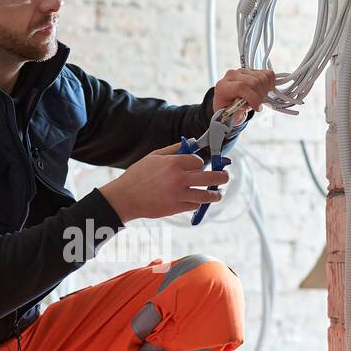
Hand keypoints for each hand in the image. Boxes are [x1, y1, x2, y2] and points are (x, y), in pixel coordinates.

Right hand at [98, 142, 230, 222]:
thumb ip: (173, 149)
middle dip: (222, 176)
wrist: (125, 197)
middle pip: (210, 177)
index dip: (201, 164)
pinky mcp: (176, 208)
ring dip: (216, 195)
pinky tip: (197, 201)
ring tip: (218, 194)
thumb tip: (191, 143)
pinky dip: (198, 203)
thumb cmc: (138, 175)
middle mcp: (179, 178)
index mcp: (174, 163)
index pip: (199, 161)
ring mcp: (178, 194)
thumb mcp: (154, 156)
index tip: (201, 166)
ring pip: (206, 195)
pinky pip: (194, 205)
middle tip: (225, 177)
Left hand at [212, 68, 276, 123]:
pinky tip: (263, 90)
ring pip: (262, 77)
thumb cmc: (227, 109)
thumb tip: (251, 105)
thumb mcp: (231, 115)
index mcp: (224, 87)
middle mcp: (232, 76)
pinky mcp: (251, 70)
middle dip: (260, 96)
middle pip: (254, 82)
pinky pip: (266, 74)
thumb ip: (240, 111)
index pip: (241, 86)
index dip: (252, 97)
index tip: (256, 107)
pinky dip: (269, 83)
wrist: (226, 101)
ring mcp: (242, 71)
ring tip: (259, 98)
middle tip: (258, 105)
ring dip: (265, 90)